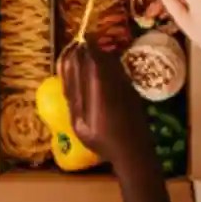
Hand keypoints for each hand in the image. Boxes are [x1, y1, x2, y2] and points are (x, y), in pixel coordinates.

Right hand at [59, 43, 152, 167]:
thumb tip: (66, 71)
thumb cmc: (102, 141)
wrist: (134, 151)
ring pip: (109, 59)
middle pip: (99, 54)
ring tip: (85, 61)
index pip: (86, 58)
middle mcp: (113, 79)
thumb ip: (73, 95)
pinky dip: (106, 66)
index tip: (68, 50)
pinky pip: (117, 68)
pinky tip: (99, 76)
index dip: (76, 51)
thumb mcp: (80, 123)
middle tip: (75, 52)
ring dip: (97, 56)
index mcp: (98, 87)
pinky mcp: (131, 87)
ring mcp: (125, 82)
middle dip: (86, 50)